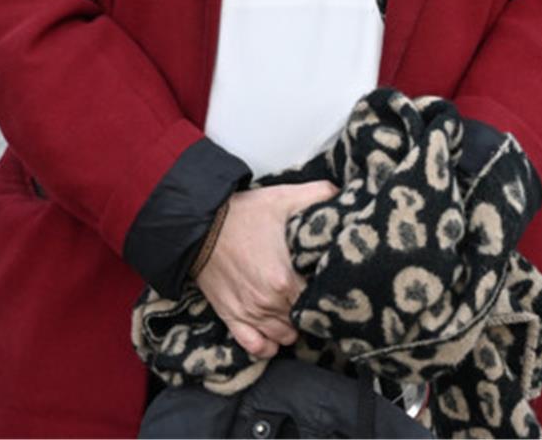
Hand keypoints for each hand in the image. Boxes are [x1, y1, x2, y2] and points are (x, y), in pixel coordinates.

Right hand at [194, 179, 337, 357]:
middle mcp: (268, 303)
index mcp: (284, 280)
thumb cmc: (242, 215)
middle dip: (311, 310)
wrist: (199, 227)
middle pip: (302, 320)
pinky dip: (267, 345)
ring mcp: (249, 314)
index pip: (318, 301)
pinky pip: (254, 346)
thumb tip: (342, 194)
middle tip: (315, 297)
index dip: (327, 294)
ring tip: (296, 312)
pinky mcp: (231, 317)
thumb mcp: (284, 198)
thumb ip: (319, 194)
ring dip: (292, 327)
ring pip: (283, 337)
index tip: (330, 285)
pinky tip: (274, 335)